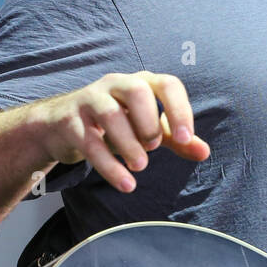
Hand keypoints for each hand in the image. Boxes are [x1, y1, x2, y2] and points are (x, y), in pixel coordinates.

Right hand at [29, 71, 209, 192]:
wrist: (62, 126)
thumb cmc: (116, 124)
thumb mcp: (148, 129)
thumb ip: (176, 139)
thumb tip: (204, 152)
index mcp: (141, 81)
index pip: (167, 84)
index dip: (179, 110)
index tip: (186, 138)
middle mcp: (115, 84)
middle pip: (137, 90)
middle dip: (149, 122)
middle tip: (153, 148)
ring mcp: (90, 100)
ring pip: (110, 114)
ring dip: (129, 144)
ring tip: (140, 166)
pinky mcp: (70, 122)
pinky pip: (90, 142)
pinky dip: (110, 166)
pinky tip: (126, 184)